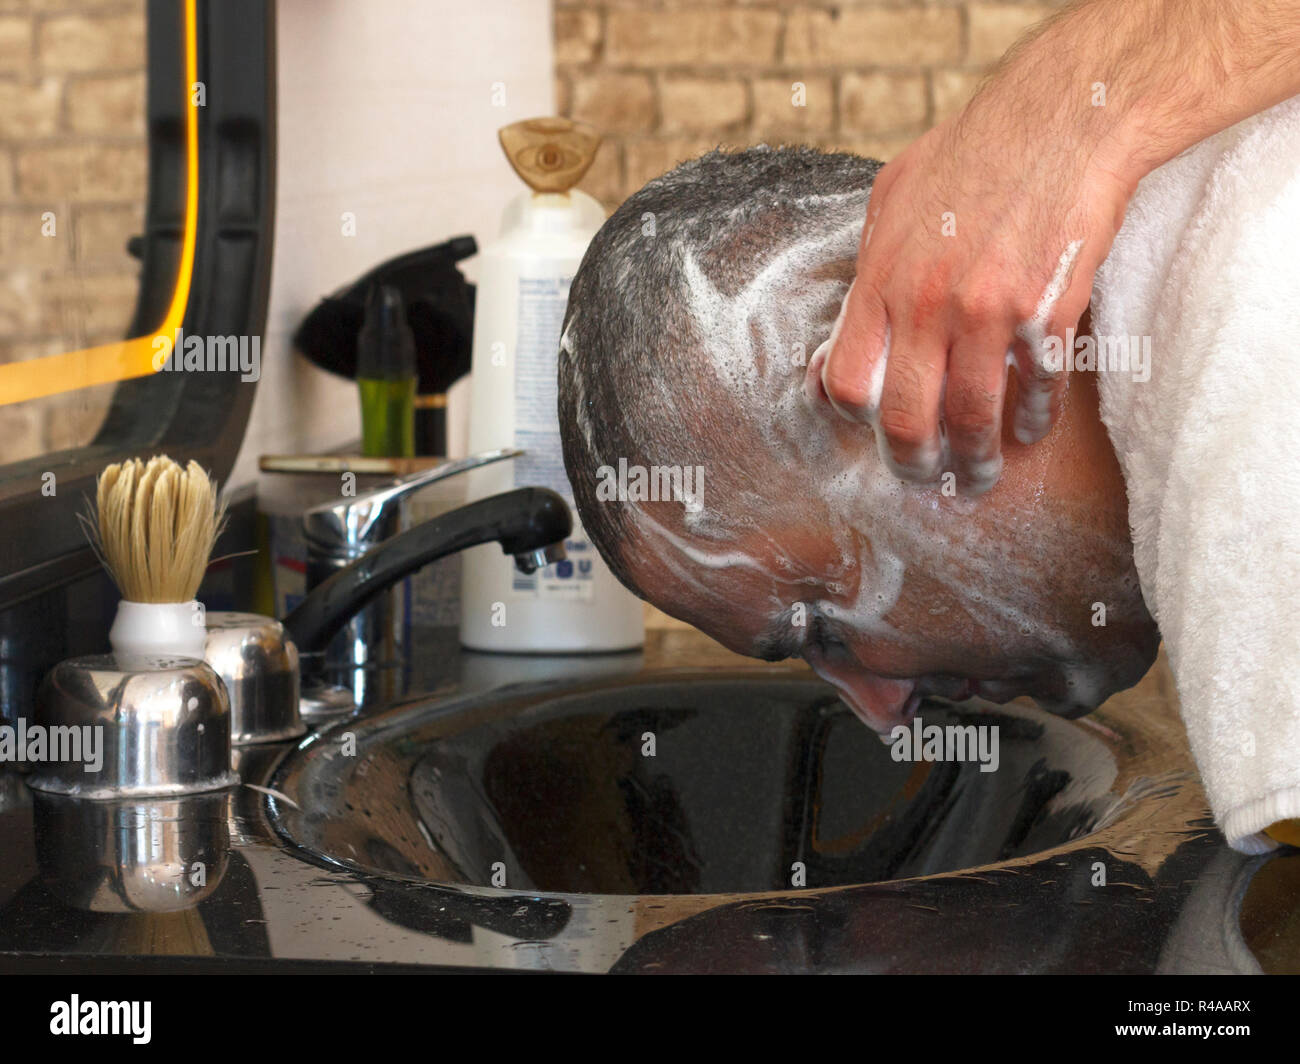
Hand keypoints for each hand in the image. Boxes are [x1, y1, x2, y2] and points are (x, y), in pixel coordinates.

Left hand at [818, 98, 1135, 492]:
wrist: (1060, 121)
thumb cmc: (970, 153)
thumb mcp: (891, 199)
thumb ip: (868, 264)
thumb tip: (846, 321)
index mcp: (881, 280)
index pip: (846, 381)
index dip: (855, 419)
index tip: (871, 429)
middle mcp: (927, 304)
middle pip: (904, 417)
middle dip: (912, 463)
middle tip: (923, 480)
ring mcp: (987, 313)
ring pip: (971, 418)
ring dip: (975, 461)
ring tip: (979, 478)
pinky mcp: (1046, 313)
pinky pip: (1036, 389)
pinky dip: (1035, 419)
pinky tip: (1033, 429)